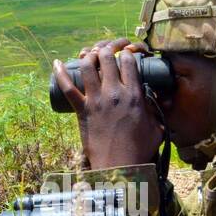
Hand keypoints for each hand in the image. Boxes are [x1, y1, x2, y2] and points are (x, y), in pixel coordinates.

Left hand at [52, 38, 163, 169]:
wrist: (119, 167)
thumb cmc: (140, 150)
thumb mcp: (156, 127)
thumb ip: (157, 110)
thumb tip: (158, 100)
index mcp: (134, 95)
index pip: (128, 60)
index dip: (127, 51)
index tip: (127, 54)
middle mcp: (114, 93)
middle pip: (107, 57)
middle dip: (107, 48)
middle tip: (108, 51)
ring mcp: (96, 100)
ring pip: (88, 66)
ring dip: (88, 55)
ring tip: (90, 55)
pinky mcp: (82, 110)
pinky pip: (67, 88)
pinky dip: (60, 73)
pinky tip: (57, 63)